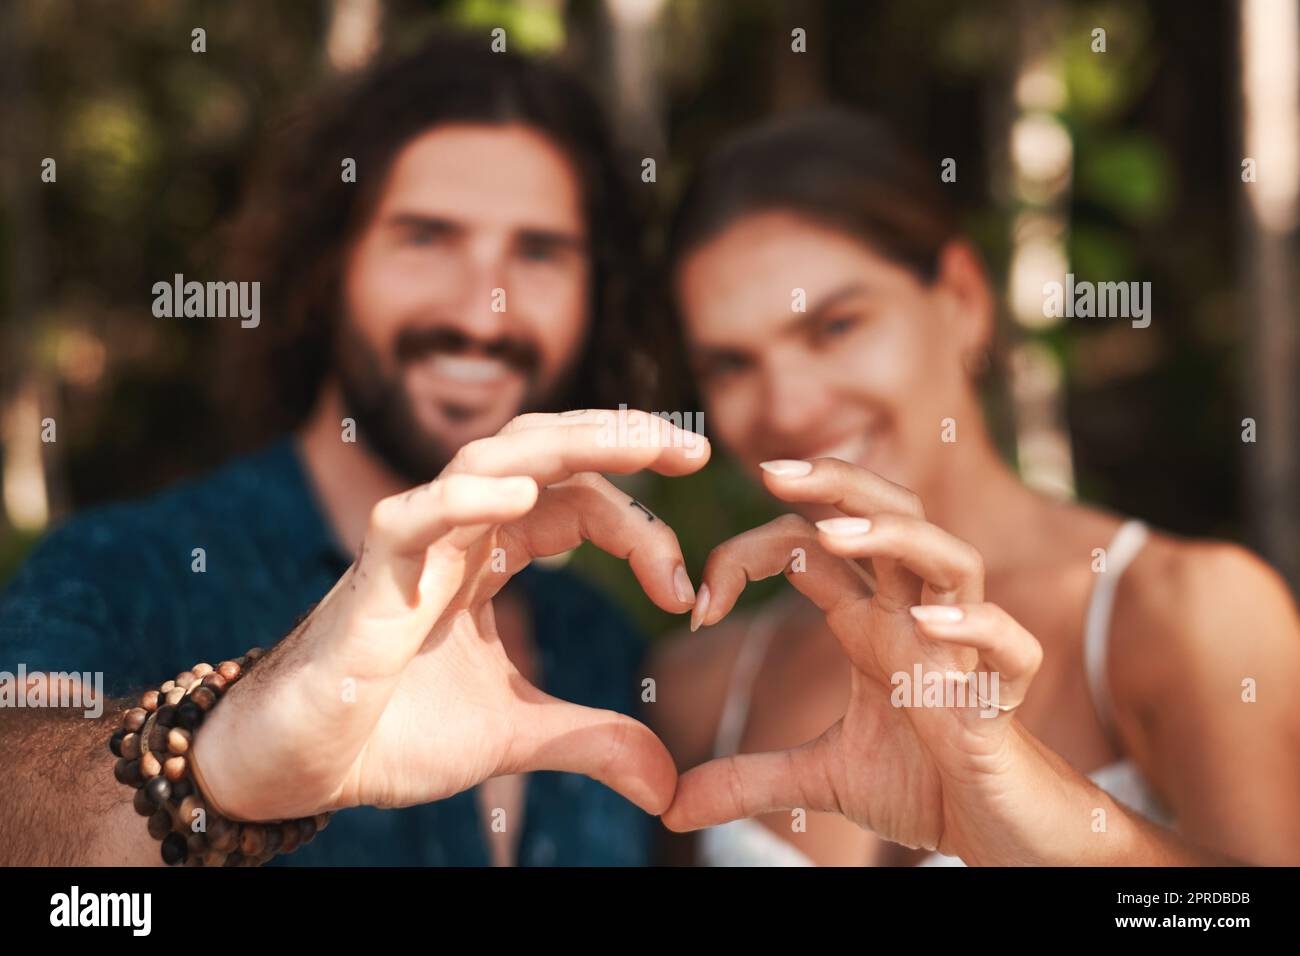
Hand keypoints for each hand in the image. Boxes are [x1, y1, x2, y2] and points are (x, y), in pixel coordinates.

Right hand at [191, 410, 708, 822]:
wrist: (307, 766)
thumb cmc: (397, 730)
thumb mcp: (517, 735)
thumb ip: (593, 741)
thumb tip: (667, 785)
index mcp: (495, 554)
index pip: (580, 503)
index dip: (641, 531)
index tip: (686, 592)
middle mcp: (462, 533)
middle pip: (546, 452)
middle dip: (623, 441)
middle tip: (694, 450)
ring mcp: (416, 544)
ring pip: (492, 460)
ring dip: (571, 443)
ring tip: (641, 445)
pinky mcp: (372, 576)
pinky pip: (415, 517)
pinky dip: (465, 501)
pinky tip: (524, 495)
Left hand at [664, 458, 1061, 864]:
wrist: (998, 836)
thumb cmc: (926, 786)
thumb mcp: (822, 779)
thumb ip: (749, 780)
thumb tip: (672, 805)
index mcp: (872, 624)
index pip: (813, 548)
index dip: (750, 555)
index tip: (698, 606)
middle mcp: (916, 620)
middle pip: (892, 516)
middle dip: (837, 482)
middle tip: (771, 470)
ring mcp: (963, 653)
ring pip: (950, 559)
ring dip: (895, 536)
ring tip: (837, 534)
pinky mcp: (1002, 700)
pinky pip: (1007, 646)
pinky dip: (973, 626)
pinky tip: (926, 623)